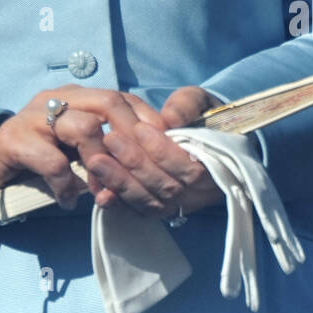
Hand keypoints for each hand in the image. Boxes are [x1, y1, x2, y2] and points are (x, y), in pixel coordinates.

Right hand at [0, 85, 166, 212]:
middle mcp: (56, 98)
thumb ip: (103, 147)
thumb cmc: (38, 158)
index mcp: (75, 96)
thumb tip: (145, 163)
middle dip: (130, 136)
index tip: (162, 148)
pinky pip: (53, 161)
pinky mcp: (14, 139)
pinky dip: (67, 186)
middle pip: (107, 102)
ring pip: (82, 128)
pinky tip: (68, 201)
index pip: (120, 96)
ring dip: (100, 164)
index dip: (145, 120)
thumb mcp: (74, 148)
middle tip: (137, 169)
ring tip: (101, 191)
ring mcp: (33, 116)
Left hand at [88, 85, 226, 220]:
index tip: (140, 128)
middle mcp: (200, 193)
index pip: (190, 169)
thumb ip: (187, 105)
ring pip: (151, 203)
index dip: (164, 152)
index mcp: (216, 167)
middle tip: (110, 139)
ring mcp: (179, 204)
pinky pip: (139, 212)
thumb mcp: (198, 100)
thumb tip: (170, 118)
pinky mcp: (159, 208)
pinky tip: (100, 192)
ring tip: (97, 160)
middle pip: (168, 189)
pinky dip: (120, 204)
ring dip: (122, 184)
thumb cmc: (198, 114)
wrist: (197, 134)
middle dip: (136, 165)